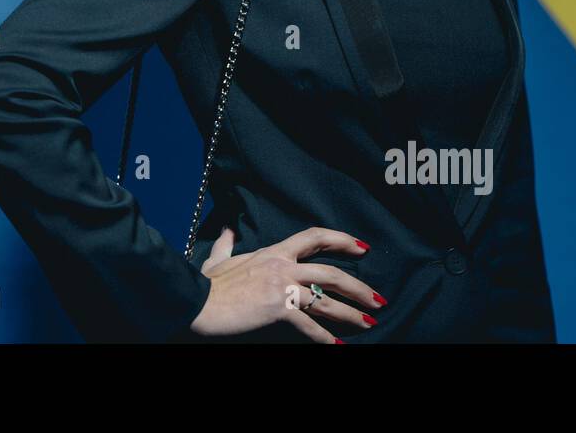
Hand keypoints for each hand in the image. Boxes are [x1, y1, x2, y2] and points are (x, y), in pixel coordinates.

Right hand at [188, 226, 384, 342]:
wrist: (196, 302)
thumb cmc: (207, 284)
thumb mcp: (219, 259)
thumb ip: (227, 244)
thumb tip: (228, 229)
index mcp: (273, 252)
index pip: (314, 237)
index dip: (341, 239)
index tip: (361, 247)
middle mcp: (282, 266)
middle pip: (331, 272)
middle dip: (358, 286)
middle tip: (378, 298)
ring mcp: (281, 288)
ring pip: (326, 300)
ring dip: (351, 313)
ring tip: (369, 323)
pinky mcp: (277, 310)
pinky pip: (309, 326)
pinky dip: (324, 339)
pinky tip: (337, 346)